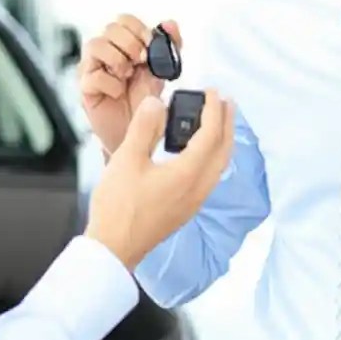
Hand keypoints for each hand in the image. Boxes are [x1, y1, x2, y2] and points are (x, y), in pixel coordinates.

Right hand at [78, 14, 181, 155]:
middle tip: (141, 62)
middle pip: (110, 29)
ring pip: (95, 45)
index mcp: (122, 44)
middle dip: (131, 44)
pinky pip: (92, 76)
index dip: (138, 29)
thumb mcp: (161, 71)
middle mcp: (105, 52)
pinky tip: (118, 92)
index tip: (151, 44)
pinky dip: (110, 83)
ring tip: (127, 76)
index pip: (124, 20)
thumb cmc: (143, 101)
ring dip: (117, 59)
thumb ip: (169, 46)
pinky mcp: (86, 88)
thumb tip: (170, 24)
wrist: (136, 133)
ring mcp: (92, 69)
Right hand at [85, 91, 233, 270]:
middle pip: (223, 149)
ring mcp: (194, 201)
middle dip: (226, 122)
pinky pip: (210, 176)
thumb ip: (144, 128)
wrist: (114, 248)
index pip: (210, 134)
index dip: (213, 109)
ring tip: (217, 122)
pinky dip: (212, 156)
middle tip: (224, 101)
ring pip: (219, 164)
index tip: (211, 91)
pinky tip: (199, 153)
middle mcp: (198, 188)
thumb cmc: (118, 207)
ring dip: (222, 140)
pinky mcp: (186, 209)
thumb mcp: (126, 159)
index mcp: (187, 174)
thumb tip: (156, 103)